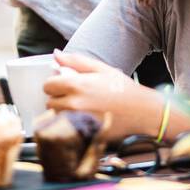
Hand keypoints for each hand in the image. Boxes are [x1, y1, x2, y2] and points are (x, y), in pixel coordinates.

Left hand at [42, 50, 161, 139]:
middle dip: (59, 99)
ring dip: (64, 113)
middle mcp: (74, 104)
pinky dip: (72, 126)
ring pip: (57, 118)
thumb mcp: (101, 69)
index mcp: (76, 85)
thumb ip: (76, 61)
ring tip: (83, 108)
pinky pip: (67, 130)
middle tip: (76, 97)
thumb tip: (56, 54)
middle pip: (50, 103)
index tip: (64, 85)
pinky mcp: (83, 135)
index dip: (55, 84)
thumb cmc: (123, 89)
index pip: (47, 86)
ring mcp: (78, 122)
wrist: (142, 112)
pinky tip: (87, 119)